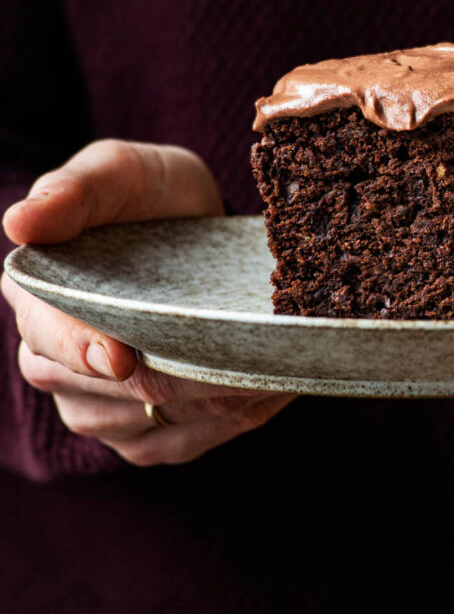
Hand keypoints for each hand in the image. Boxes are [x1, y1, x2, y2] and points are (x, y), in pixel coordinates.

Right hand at [2, 139, 293, 465]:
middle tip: (242, 364)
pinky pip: (173, 443)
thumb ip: (74, 190)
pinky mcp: (134, 427)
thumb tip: (18, 222)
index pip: (47, 341)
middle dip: (176, 382)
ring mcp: (90, 399)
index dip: (82, 352)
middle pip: (105, 393)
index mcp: (35, 296)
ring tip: (268, 375)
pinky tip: (264, 397)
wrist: (190, 221)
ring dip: (210, 405)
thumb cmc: (147, 189)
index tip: (122, 358)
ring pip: (146, 425)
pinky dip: (225, 425)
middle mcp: (50, 357)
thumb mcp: (118, 171)